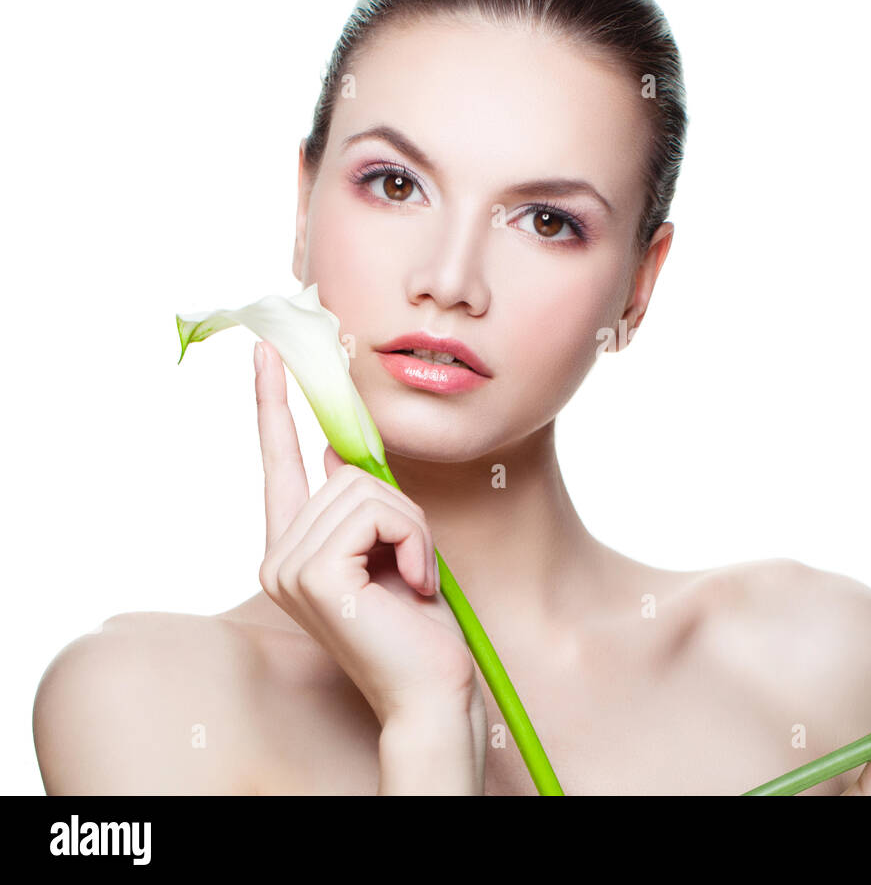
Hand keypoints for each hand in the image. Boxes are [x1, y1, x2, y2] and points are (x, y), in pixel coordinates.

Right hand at [253, 340, 486, 769]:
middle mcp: (279, 555)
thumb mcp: (393, 548)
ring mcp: (288, 566)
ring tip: (413, 578)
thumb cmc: (419, 624)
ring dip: (412, 529)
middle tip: (415, 565)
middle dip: (403, 511)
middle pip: (348, 472)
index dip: (272, 404)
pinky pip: (376, 513)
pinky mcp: (313, 574)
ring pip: (366, 489)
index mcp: (294, 547)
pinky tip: (413, 585)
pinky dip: (412, 541)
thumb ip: (360, 503)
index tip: (268, 353)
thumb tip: (339, 449)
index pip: (278, 462)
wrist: (431, 688)